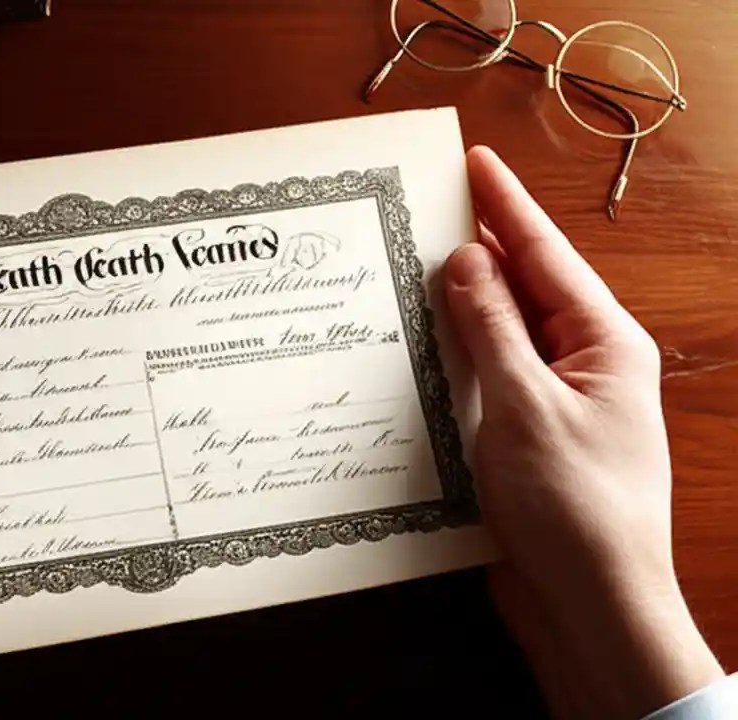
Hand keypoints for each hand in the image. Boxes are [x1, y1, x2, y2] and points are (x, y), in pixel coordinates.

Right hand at [444, 147, 722, 718]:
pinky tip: (419, 345)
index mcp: (604, 343)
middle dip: (478, 250)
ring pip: (501, 334)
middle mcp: (585, 364)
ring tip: (411, 265)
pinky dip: (455, 356)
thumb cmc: (574, 507)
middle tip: (428, 207)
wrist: (589, 603)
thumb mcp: (525, 404)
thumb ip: (491, 327)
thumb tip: (464, 261)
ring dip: (459, 305)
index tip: (472, 162)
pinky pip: (488, 377)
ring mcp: (556, 402)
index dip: (504, 206)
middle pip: (524, 289)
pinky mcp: (527, 437)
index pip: (545, 256)